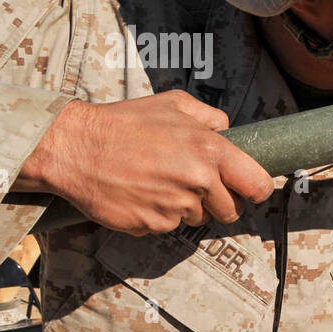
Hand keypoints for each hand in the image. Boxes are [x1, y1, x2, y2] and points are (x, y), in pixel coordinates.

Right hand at [15, 90, 273, 234]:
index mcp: (210, 151)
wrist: (74, 148)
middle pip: (232, 211)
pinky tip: (140, 193)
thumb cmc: (124, 122)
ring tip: (159, 182)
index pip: (258, 185)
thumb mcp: (173, 104)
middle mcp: (198, 182)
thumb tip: (229, 130)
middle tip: (198, 187)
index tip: (250, 190)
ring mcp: (175, 208)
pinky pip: (168, 226)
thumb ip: (210, 117)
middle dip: (220, 202)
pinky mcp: (152, 226)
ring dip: (186, 207)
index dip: (257, 190)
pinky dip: (158, 215)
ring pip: (198, 219)